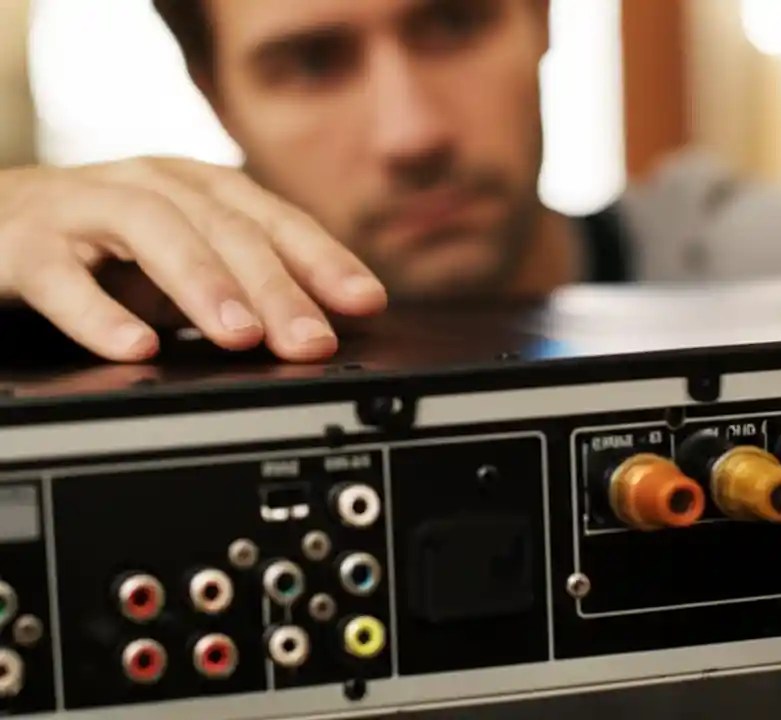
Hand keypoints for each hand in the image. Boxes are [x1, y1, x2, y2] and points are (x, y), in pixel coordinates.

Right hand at [0, 157, 386, 361]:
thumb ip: (242, 290)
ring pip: (155, 232)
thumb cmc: (99, 249)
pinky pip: (61, 275)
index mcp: (198, 189)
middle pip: (226, 229)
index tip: (366, 303)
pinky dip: (99, 313)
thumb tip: (323, 329)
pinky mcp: (22, 241)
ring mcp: (85, 207)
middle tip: (312, 341)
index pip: (276, 220)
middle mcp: (150, 186)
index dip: (324, 260)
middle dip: (276, 288)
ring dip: (204, 285)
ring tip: (241, 337)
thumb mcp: (183, 268)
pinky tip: (135, 347)